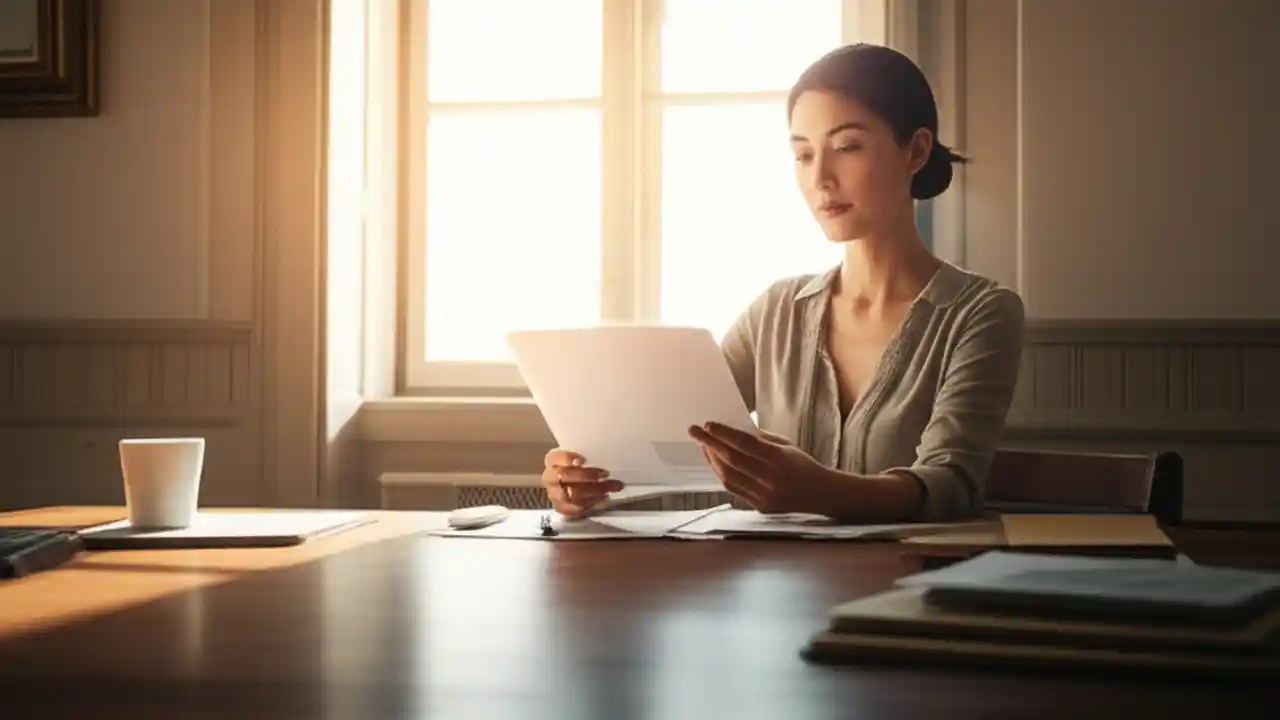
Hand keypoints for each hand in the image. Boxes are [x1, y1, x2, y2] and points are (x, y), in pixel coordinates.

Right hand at [541, 449, 623, 518]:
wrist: (574, 484)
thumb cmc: (582, 466)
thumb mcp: (583, 456)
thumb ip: (589, 456)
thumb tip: (607, 454)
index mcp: (553, 460)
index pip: (556, 458)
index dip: (567, 459)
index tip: (583, 460)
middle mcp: (550, 477)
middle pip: (564, 477)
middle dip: (586, 476)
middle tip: (605, 474)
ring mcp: (554, 494)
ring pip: (570, 494)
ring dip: (593, 492)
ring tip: (609, 488)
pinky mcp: (561, 508)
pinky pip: (574, 509)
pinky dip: (590, 504)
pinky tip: (603, 498)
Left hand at [688, 422, 836, 514]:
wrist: (821, 494)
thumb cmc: (802, 464)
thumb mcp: (785, 445)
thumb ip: (760, 439)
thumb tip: (731, 430)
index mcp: (779, 459)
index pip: (745, 444)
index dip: (724, 434)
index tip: (707, 425)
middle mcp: (771, 479)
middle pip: (732, 460)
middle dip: (710, 444)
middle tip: (694, 432)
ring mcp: (764, 495)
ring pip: (729, 477)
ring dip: (712, 460)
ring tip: (704, 446)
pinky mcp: (760, 507)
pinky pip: (734, 489)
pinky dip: (722, 474)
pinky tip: (716, 463)